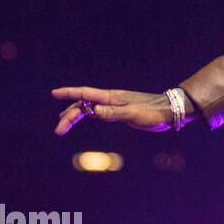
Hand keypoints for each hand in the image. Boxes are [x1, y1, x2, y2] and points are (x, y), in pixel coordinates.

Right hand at [51, 86, 177, 135]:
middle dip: (69, 116)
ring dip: (75, 117)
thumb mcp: (133, 114)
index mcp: (111, 97)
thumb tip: (93, 111)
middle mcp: (110, 99)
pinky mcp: (119, 112)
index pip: (85, 94)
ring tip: (62, 128)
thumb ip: (113, 113)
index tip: (54, 93)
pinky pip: (98, 113)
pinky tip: (82, 119)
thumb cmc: (153, 112)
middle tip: (58, 130)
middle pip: (83, 105)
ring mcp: (114, 105)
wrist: (169, 112)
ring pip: (89, 109)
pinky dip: (87, 116)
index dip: (69, 93)